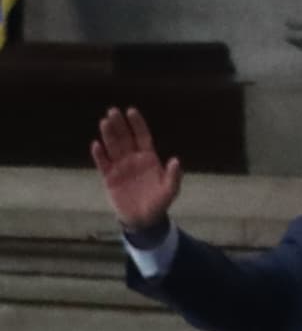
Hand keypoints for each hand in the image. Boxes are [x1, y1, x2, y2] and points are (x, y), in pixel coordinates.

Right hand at [91, 106, 179, 242]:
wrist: (144, 219)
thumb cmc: (159, 202)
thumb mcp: (170, 190)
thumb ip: (173, 175)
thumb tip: (175, 160)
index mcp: (149, 158)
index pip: (142, 136)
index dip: (137, 124)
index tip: (131, 111)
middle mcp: (133, 159)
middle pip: (125, 138)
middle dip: (119, 125)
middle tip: (113, 111)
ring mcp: (120, 167)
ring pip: (113, 147)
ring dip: (108, 134)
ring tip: (104, 121)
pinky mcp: (109, 177)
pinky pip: (103, 163)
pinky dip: (99, 154)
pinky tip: (96, 144)